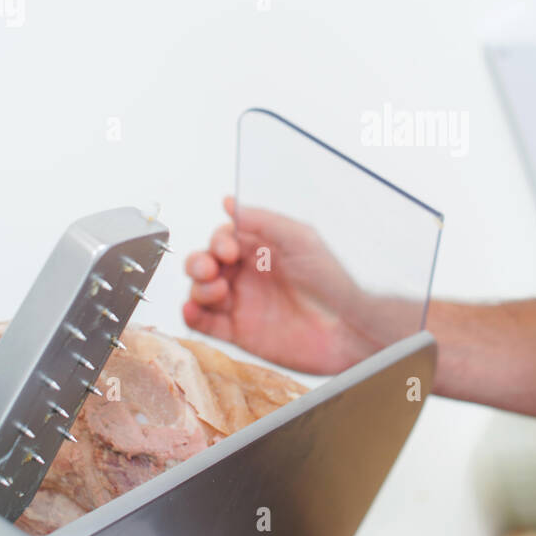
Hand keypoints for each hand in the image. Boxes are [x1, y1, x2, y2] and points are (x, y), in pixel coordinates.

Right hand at [182, 196, 383, 374]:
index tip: (228, 250)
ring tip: (216, 291)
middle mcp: (249, 276)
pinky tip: (194, 309)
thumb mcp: (300, 239)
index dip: (219, 242)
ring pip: (201, 291)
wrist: (344, 328)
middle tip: (210, 269)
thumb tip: (229, 203)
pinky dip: (192, 315)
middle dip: (198, 262)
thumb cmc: (330, 282)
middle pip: (205, 263)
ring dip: (198, 287)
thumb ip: (263, 220)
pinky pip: (205, 323)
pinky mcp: (239, 332)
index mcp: (262, 251)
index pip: (224, 239)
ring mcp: (243, 304)